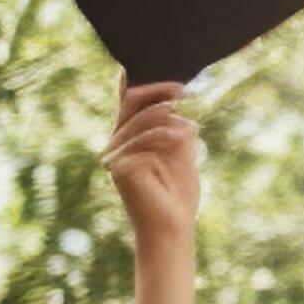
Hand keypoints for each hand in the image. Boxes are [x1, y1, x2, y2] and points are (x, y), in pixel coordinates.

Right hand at [104, 80, 202, 248]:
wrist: (173, 225)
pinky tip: (180, 139)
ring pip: (138, 119)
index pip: (130, 105)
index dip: (142, 84)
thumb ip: (176, 128)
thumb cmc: (178, 193)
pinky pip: (141, 138)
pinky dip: (163, 135)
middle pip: (130, 104)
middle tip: (182, 91)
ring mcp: (115, 155)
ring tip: (189, 128)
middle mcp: (118, 144)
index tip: (170, 78)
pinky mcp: (118, 166)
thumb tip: (175, 107)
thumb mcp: (182, 153)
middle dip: (157, 92)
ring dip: (166, 117)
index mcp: (131, 139)